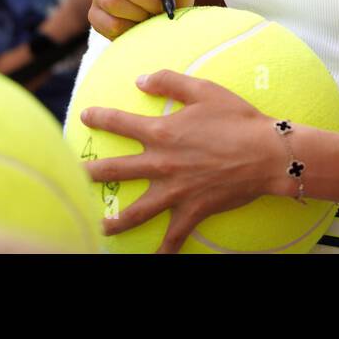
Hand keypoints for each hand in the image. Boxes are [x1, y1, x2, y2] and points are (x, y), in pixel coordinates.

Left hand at [79, 70, 281, 252]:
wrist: (267, 154)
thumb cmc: (238, 119)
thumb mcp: (204, 90)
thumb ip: (169, 81)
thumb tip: (140, 78)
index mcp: (162, 132)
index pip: (120, 122)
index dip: (99, 117)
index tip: (84, 116)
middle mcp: (161, 163)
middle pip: (115, 170)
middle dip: (89, 173)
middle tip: (72, 177)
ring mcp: (175, 190)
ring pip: (135, 211)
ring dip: (114, 221)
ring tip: (98, 227)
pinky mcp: (192, 210)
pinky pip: (173, 237)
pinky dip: (164, 251)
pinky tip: (155, 260)